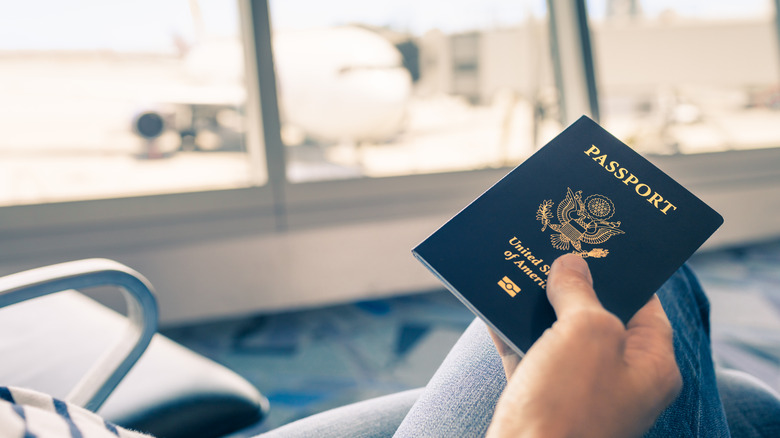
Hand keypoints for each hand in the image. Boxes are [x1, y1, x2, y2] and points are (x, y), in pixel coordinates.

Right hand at [486, 254, 681, 437]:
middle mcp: (617, 380)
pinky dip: (511, 330)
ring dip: (538, 305)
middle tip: (552, 250)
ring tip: (521, 269)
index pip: (646, 307)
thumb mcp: (586, 332)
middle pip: (597, 319)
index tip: (598, 244)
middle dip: (572, 285)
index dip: (623, 273)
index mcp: (649, 366)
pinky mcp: (539, 401)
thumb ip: (580, 292)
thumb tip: (571, 265)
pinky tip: (494, 304)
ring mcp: (577, 393)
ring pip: (558, 336)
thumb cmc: (568, 405)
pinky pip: (527, 355)